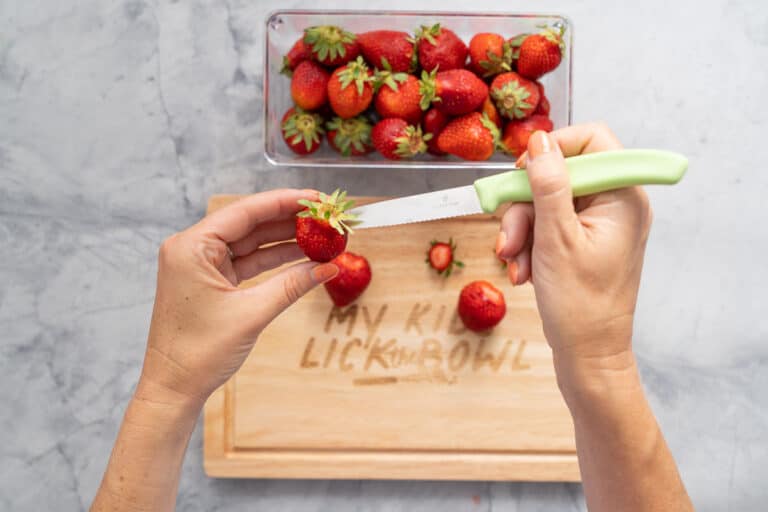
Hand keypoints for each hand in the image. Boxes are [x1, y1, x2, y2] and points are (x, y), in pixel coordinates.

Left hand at [138, 189, 338, 405]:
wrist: (174, 388)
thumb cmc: (198, 353)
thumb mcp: (252, 313)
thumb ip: (292, 284)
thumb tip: (329, 266)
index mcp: (191, 247)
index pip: (246, 212)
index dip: (285, 202)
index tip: (317, 199)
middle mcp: (193, 249)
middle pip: (250, 223)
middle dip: (290, 220)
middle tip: (326, 218)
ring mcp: (201, 265)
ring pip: (251, 242)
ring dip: (285, 240)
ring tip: (322, 236)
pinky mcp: (211, 281)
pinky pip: (248, 262)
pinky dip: (274, 260)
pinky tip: (304, 257)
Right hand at [496, 124, 651, 365]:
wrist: (588, 356)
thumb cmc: (581, 305)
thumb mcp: (556, 239)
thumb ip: (548, 185)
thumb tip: (539, 142)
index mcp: (624, 196)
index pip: (592, 140)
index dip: (553, 149)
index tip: (522, 173)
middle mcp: (616, 204)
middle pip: (560, 174)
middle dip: (526, 205)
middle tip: (510, 238)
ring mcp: (599, 223)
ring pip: (546, 200)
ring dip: (522, 230)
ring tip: (515, 263)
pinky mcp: (583, 241)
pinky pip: (548, 224)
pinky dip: (530, 244)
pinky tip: (524, 271)